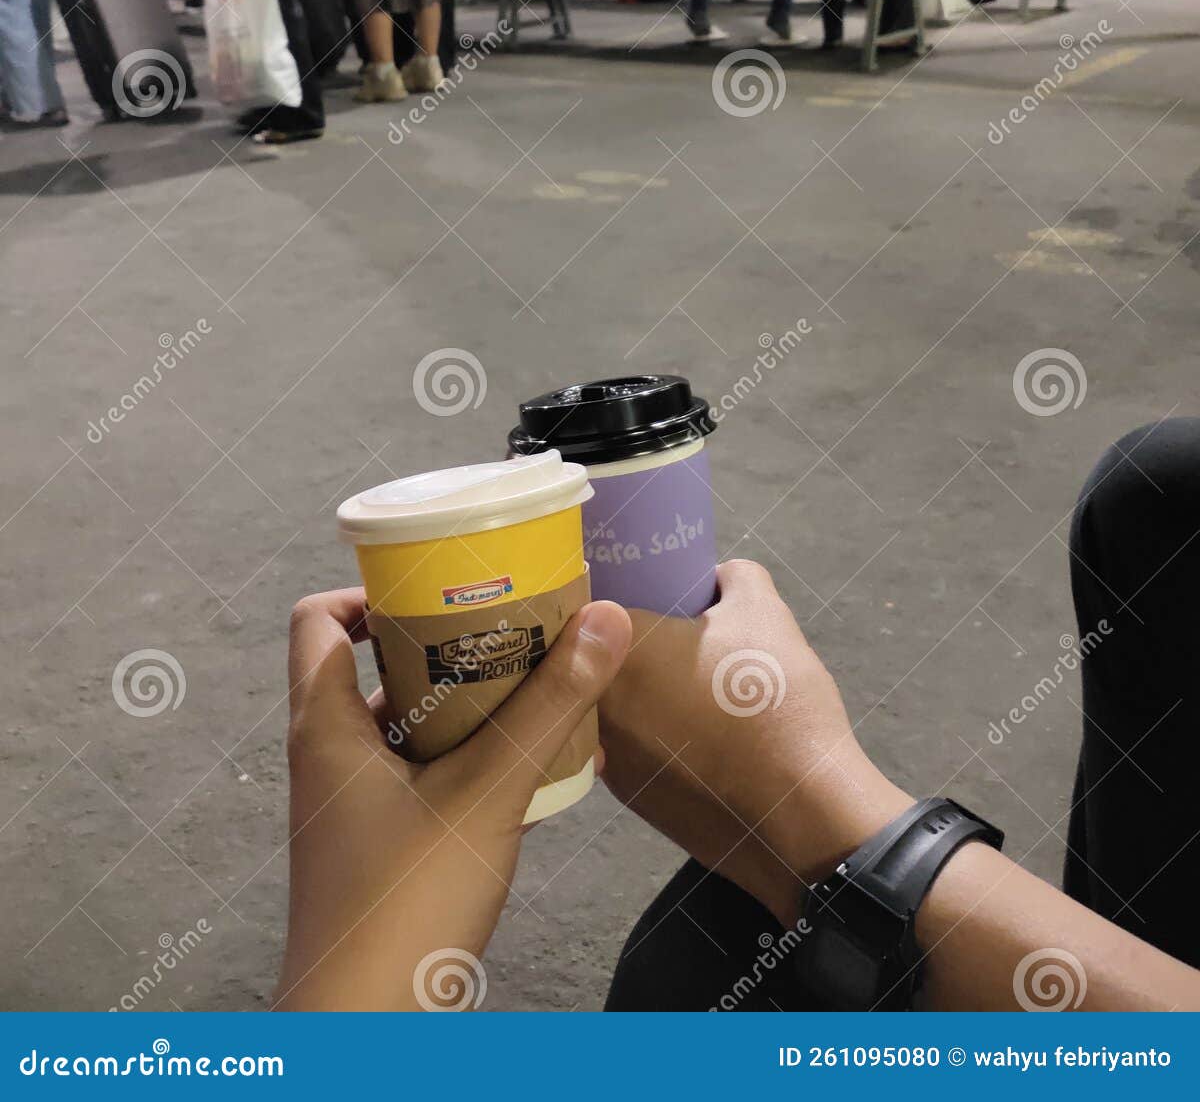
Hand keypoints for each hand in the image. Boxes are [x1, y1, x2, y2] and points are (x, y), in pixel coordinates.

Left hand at [276, 587, 631, 1010]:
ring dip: (460, 698)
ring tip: (533, 680)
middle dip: (441, 639)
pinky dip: (463, 753)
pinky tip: (527, 761)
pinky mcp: (376, 845)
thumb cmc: (402, 906)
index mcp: (323, 726)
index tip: (438, 582)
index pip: (317, 620)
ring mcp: (349, 806)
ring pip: (401, 723)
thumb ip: (547, 708)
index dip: (369, 589)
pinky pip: (416, 772)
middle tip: (508, 621)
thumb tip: (604, 619)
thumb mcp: (486, 793)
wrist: (363, 1032)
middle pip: (370, 665)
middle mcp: (326, 757)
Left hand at [599, 561, 910, 925]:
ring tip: (687, 683)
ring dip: (637, 693)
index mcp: (613, 653)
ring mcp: (608, 760)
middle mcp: (593, 708)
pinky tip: (695, 731)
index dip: (614, 590)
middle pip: (593, 659)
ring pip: (610, 706)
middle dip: (623, 644)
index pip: (594, 606)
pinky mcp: (632, 800)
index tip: (641, 587)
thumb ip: (734, 577)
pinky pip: (631, 749)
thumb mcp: (764, 612)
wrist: (801, 817)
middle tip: (668, 632)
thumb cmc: (774, 700)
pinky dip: (653, 736)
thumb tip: (717, 576)